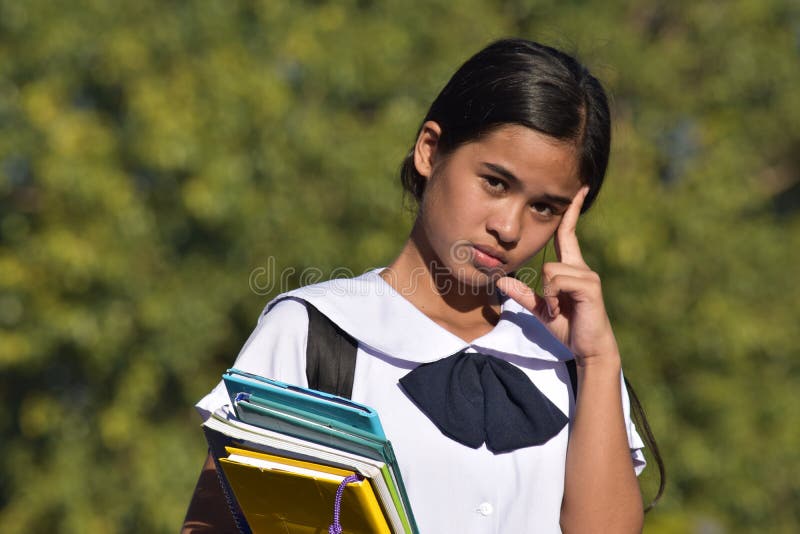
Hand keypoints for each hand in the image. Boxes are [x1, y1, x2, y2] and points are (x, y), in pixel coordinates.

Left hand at [495, 186, 618, 365]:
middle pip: (556, 250)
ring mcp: (587, 275)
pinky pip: (557, 280)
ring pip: (550, 270)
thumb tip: (502, 282)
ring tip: (558, 309)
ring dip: (548, 294)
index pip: (568, 233)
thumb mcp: (541, 309)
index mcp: (571, 269)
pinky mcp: (589, 286)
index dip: (571, 211)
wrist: (588, 348)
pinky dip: (553, 297)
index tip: (580, 189)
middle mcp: (581, 267)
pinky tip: (561, 309)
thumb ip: (524, 295)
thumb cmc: (569, 327)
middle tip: (557, 298)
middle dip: (556, 262)